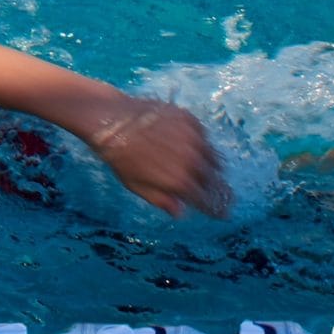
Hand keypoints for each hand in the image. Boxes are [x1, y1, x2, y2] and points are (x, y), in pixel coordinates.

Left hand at [88, 98, 230, 217]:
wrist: (112, 120)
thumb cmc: (120, 157)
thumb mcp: (137, 186)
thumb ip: (161, 200)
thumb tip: (180, 212)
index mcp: (180, 182)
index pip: (209, 202)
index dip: (216, 210)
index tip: (222, 214)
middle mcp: (192, 161)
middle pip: (215, 181)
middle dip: (215, 189)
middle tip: (214, 191)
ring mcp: (194, 138)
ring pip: (214, 159)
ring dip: (210, 167)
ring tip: (200, 169)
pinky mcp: (191, 120)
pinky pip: (204, 137)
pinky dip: (201, 145)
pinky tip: (188, 146)